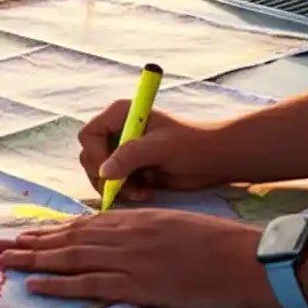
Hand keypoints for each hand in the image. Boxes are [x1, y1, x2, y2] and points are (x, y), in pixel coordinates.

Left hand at [0, 209, 280, 307]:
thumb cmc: (225, 244)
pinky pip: (88, 284)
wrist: (250, 260)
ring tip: (5, 260)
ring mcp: (129, 259)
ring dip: (33, 259)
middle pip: (69, 238)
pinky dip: (57, 284)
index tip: (31, 232)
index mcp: (138, 219)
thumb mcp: (181, 225)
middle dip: (33, 242)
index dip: (55, 229)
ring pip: (69, 257)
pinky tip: (34, 284)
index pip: (86, 224)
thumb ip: (152, 228)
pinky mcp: (137, 285)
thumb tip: (135, 235)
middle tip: (2, 244)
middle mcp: (126, 235)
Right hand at [79, 100, 231, 201]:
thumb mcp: (161, 147)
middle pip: (91, 157)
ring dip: (117, 187)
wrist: (218, 160)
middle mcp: (118, 131)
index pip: (89, 136)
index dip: (95, 155)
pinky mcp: (133, 168)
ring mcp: (124, 151)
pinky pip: (115, 184)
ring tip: (141, 192)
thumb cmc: (193, 145)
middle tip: (124, 189)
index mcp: (120, 115)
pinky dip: (126, 192)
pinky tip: (147, 192)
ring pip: (101, 174)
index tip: (109, 174)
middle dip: (106, 177)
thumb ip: (130, 156)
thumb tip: (103, 173)